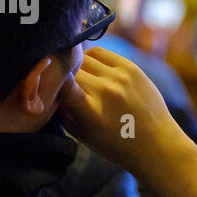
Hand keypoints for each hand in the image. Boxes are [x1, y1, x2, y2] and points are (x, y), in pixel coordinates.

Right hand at [56, 46, 187, 178]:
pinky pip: (99, 52)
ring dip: (75, 66)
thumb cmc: (114, 144)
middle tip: (58, 81)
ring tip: (77, 77)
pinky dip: (90, 58)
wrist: (156, 143)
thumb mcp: (80, 134)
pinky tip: (90, 68)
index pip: (62, 84)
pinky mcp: (131, 67)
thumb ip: (61, 110)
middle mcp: (106, 91)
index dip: (47, 77)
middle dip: (61, 75)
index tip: (40, 77)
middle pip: (68, 70)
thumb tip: (44, 85)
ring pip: (82, 58)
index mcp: (91, 113)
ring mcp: (120, 77)